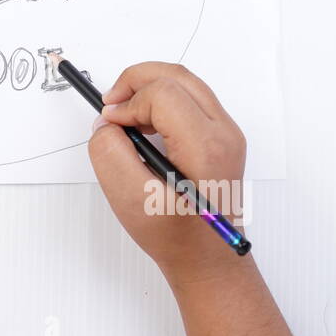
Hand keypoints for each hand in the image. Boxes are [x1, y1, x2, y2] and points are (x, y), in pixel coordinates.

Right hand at [89, 61, 334, 335]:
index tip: (109, 125)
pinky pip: (189, 99)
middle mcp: (223, 133)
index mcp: (205, 146)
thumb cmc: (174, 236)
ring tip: (125, 116)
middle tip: (110, 103)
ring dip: (148, 89)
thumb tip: (108, 123)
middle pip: (177, 76)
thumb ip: (109, 152)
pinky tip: (143, 125)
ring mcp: (227, 133)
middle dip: (136, 80)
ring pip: (184, 83)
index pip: (162, 94)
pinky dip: (161, 100)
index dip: (128, 103)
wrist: (208, 259)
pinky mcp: (221, 137)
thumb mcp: (128, 199)